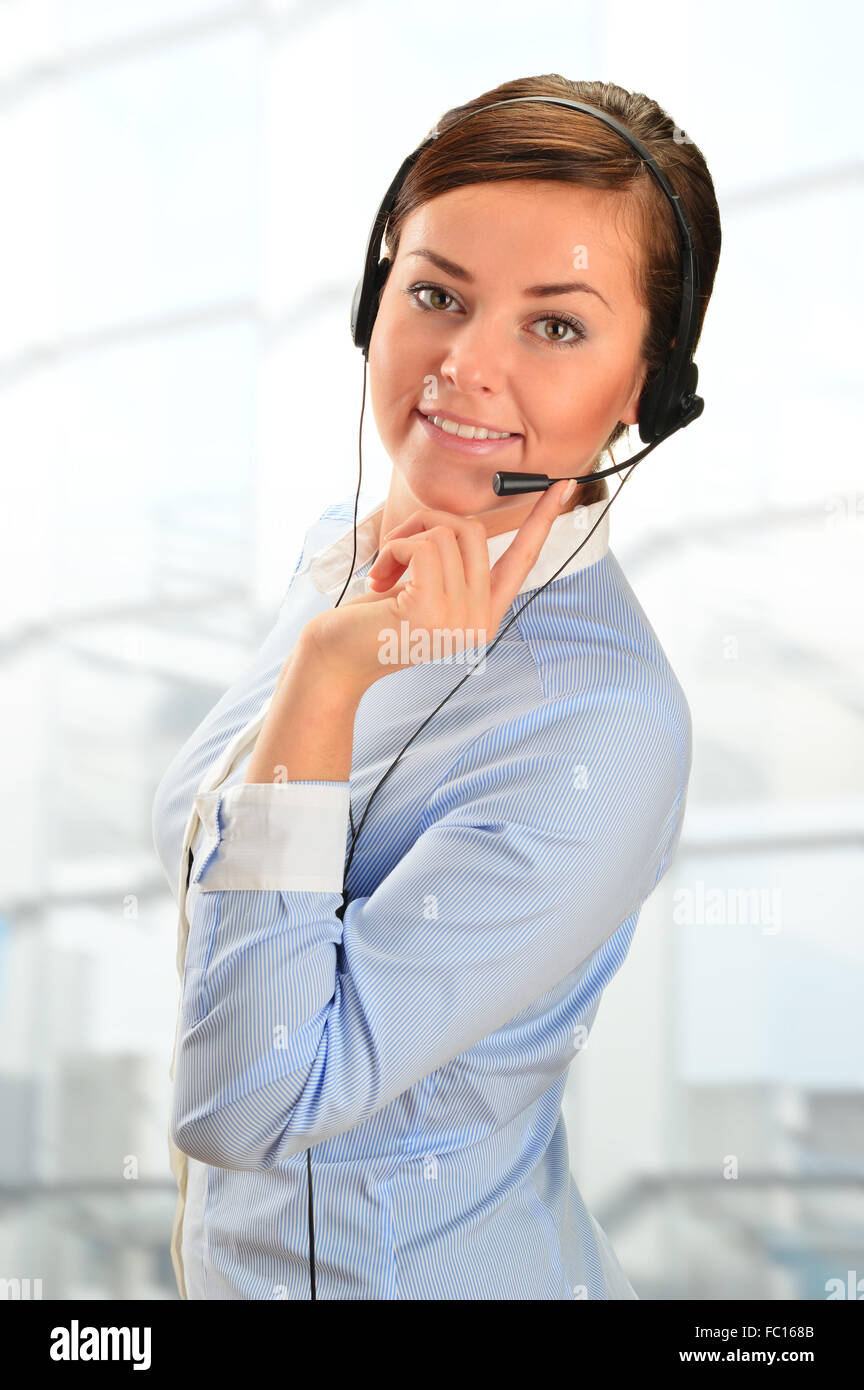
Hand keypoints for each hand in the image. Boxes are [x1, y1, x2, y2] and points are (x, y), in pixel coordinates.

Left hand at [301, 478, 575, 691]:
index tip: (562, 487)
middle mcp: (480, 621)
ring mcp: (458, 618)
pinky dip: (394, 549)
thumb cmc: (374, 619)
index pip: (523, 561)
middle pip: (475, 532)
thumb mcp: (423, 588)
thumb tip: (457, 523)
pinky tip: (379, 579)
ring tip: (384, 571)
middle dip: (427, 523)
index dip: (542, 521)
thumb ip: (450, 563)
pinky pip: (423, 545)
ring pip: (447, 533)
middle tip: (394, 550)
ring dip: (404, 538)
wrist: (337, 658)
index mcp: (484, 615)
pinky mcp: (430, 610)